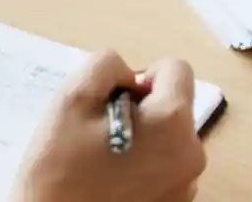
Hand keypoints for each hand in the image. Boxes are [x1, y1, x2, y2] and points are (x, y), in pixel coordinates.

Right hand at [11, 51, 206, 201]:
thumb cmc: (59, 172)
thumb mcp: (71, 99)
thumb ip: (105, 66)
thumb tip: (128, 74)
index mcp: (173, 122)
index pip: (175, 69)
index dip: (141, 76)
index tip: (114, 101)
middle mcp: (192, 154)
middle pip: (173, 106)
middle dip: (141, 110)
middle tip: (100, 133)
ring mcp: (186, 186)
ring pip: (167, 139)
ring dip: (142, 140)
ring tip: (102, 161)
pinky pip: (163, 169)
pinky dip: (142, 168)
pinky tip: (110, 182)